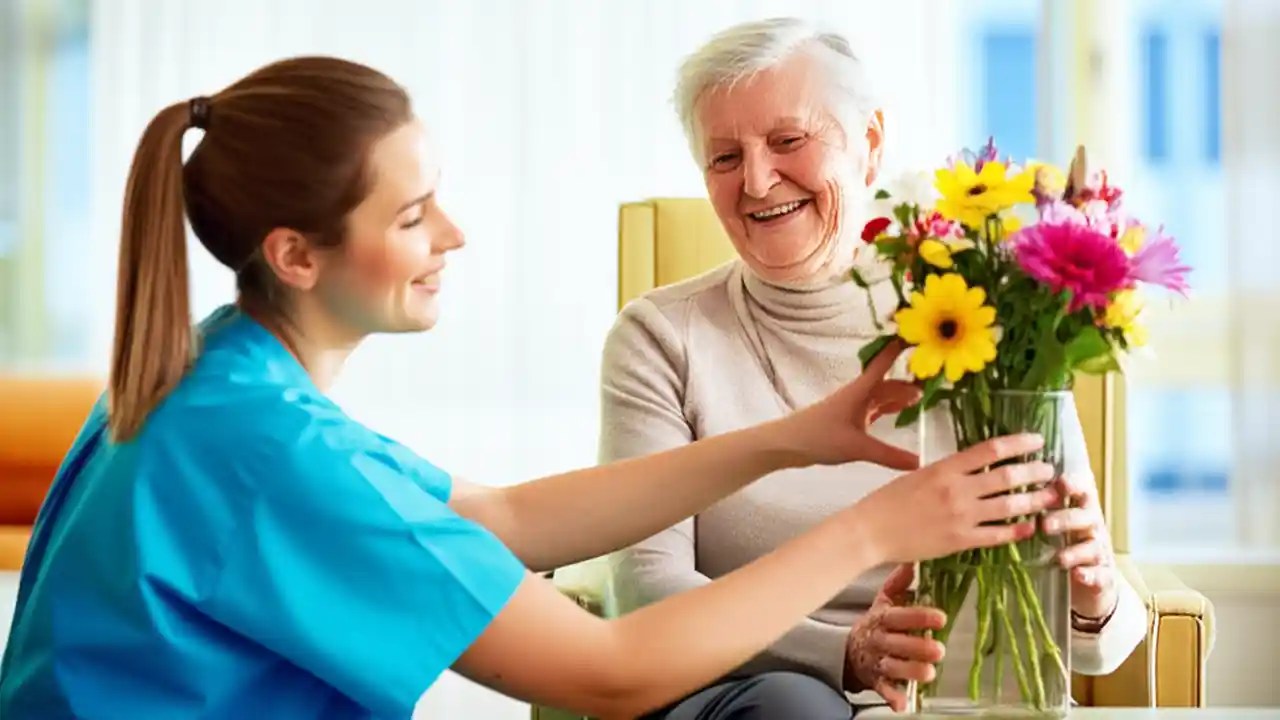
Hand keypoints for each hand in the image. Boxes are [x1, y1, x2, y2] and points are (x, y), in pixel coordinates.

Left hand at [780, 339, 922, 469]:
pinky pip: (877, 408)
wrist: (789, 444)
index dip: (899, 348)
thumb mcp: (857, 447)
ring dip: (902, 394)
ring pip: (884, 396)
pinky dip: (891, 408)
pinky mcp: (851, 418)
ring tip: (925, 395)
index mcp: (860, 391)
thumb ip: (889, 455)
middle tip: (935, 378)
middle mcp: (859, 394)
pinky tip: (903, 410)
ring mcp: (855, 406)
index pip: (884, 363)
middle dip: (910, 378)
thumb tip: (920, 463)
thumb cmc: (818, 437)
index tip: (916, 333)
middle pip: (889, 382)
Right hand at [844, 564, 945, 711]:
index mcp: (882, 619)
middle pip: (897, 643)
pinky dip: (892, 697)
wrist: (850, 650)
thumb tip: (914, 560)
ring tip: (929, 673)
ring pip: (893, 667)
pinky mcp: (875, 680)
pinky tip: (903, 703)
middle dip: (918, 647)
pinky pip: (882, 689)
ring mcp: (877, 661)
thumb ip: (899, 584)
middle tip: (938, 649)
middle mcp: (880, 640)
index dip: (919, 617)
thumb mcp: (884, 601)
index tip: (940, 618)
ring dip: (910, 671)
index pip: (900, 616)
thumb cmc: (876, 624)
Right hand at [854, 433, 1059, 563]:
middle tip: (1051, 470)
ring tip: (1050, 496)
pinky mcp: (960, 541)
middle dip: (1034, 472)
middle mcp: (957, 490)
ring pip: (1008, 505)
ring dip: (1034, 500)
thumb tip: (971, 468)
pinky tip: (1029, 527)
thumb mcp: (917, 475)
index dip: (1018, 444)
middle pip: (1007, 477)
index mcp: (944, 468)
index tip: (1037, 440)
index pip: (990, 450)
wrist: (871, 531)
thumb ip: (946, 472)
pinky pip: (997, 535)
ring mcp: (961, 516)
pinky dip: (1017, 530)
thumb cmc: (887, 501)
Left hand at [1041, 473, 1118, 623]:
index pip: (1083, 490)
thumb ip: (1043, 498)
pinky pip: (1100, 575)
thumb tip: (1014, 474)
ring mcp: (1099, 551)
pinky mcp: (1103, 576)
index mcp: (1081, 507)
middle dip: (1067, 519)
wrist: (1093, 576)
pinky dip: (1090, 575)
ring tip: (1060, 558)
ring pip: (1093, 547)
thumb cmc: (1068, 538)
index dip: (1074, 485)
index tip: (1060, 482)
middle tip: (1044, 524)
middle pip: (1087, 517)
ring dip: (1076, 551)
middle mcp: (1093, 526)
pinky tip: (1077, 575)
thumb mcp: (1058, 516)